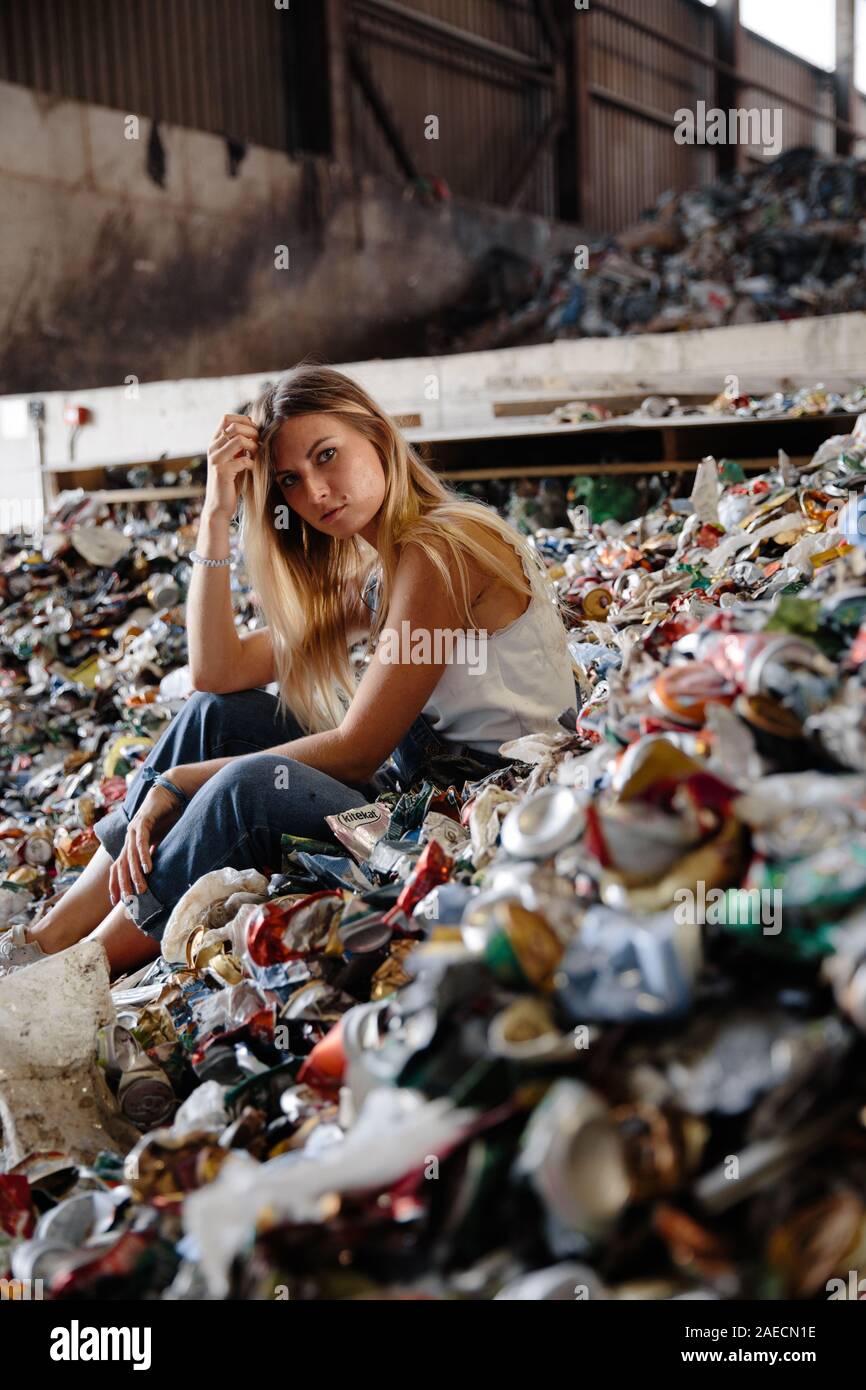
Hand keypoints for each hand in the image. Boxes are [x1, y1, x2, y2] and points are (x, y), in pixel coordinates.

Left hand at [109, 784, 184, 906]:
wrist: (171, 793)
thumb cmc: (167, 817)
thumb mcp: (161, 840)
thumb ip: (157, 854)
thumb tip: (159, 873)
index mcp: (131, 843)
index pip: (118, 867)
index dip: (116, 884)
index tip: (117, 901)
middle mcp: (129, 837)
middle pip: (120, 865)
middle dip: (123, 884)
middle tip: (128, 900)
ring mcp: (134, 829)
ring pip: (130, 856)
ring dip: (135, 873)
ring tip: (141, 888)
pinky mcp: (143, 821)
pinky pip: (142, 842)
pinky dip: (144, 856)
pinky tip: (148, 868)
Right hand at [203, 414, 259, 518]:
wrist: (219, 506)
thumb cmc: (230, 483)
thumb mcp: (235, 459)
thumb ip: (240, 446)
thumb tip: (256, 430)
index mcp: (215, 442)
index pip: (226, 418)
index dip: (244, 420)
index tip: (255, 431)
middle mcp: (212, 448)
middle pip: (235, 426)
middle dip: (252, 433)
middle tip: (259, 444)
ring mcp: (216, 459)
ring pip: (239, 439)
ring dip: (254, 446)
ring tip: (257, 455)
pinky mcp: (222, 472)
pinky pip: (244, 460)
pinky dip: (253, 464)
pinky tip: (253, 469)